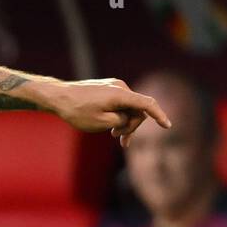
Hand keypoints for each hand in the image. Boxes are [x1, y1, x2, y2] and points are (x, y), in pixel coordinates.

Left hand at [46, 78, 170, 146]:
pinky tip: (114, 129)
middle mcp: (120, 87)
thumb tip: (129, 118)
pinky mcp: (108, 89)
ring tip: (114, 136)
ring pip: (129, 107)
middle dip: (132, 126)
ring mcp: (114, 86)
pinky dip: (119, 116)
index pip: (147, 104)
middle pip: (138, 109)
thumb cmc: (77, 111)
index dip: (159, 115)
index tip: (167, 126)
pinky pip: (120, 104)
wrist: (58, 97)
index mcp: (121, 94)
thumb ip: (122, 121)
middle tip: (119, 140)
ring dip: (125, 123)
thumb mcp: (101, 123)